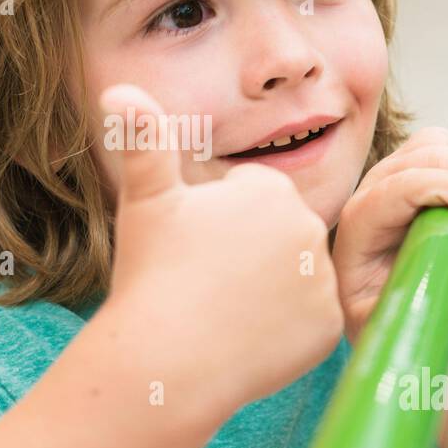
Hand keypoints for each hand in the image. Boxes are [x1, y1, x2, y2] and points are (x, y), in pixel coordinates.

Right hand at [98, 84, 344, 423]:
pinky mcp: (330, 327)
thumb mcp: (145, 199)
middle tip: (207, 281)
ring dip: (269, 290)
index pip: (252, 199)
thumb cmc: (151, 274)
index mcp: (271, 189)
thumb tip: (117, 87)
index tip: (195, 249)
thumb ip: (141, 138)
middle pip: (279, 237)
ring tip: (225, 309)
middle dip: (249, 254)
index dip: (217, 225)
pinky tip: (248, 338)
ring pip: (296, 278)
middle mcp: (311, 227)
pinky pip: (311, 321)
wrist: (165, 360)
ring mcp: (324, 280)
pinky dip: (286, 331)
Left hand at [331, 127, 447, 342]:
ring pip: (436, 144)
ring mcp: (391, 178)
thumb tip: (406, 300)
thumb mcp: (385, 328)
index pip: (392, 192)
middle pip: (419, 157)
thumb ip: (389, 312)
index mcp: (355, 233)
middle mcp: (368, 195)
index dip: (441, 190)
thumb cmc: (391, 322)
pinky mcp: (415, 172)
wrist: (400, 312)